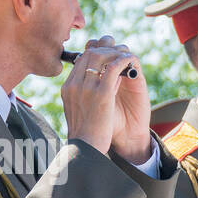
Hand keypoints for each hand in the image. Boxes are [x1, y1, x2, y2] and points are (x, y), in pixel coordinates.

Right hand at [62, 36, 146, 160]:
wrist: (86, 149)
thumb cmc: (85, 134)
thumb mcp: (77, 110)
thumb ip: (83, 95)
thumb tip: (95, 84)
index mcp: (67, 88)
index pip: (80, 59)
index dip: (96, 52)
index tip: (108, 53)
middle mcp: (75, 85)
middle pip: (90, 53)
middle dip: (106, 48)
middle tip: (119, 50)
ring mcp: (87, 88)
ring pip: (101, 56)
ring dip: (115, 52)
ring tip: (126, 55)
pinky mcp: (102, 94)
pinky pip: (113, 67)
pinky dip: (122, 60)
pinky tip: (130, 61)